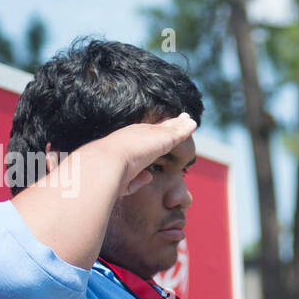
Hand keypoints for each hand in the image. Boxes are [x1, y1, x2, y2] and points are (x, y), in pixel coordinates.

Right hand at [83, 112, 197, 195]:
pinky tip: (192, 125)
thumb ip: (137, 178)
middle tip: (177, 119)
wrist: (106, 164)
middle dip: (167, 124)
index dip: (151, 134)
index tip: (158, 132)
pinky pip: (179, 132)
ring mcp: (150, 134)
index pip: (142, 136)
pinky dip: (186, 128)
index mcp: (126, 142)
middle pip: (157, 127)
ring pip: (169, 127)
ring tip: (189, 119)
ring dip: (180, 123)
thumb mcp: (124, 179)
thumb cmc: (109, 176)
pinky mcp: (163, 138)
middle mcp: (137, 133)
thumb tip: (149, 176)